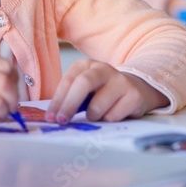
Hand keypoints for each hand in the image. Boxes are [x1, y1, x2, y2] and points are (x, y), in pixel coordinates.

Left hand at [46, 60, 168, 123]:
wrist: (135, 89)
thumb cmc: (101, 92)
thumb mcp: (84, 90)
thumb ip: (69, 98)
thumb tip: (53, 117)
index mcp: (86, 65)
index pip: (68, 81)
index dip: (58, 100)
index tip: (51, 117)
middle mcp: (103, 69)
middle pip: (83, 84)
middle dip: (69, 105)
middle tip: (62, 121)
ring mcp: (121, 81)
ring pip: (98, 105)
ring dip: (91, 116)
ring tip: (95, 116)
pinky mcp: (134, 95)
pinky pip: (113, 116)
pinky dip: (107, 120)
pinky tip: (112, 114)